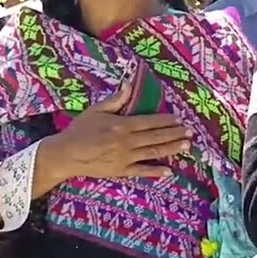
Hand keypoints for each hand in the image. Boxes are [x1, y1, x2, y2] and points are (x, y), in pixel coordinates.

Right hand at [40, 83, 191, 182]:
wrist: (65, 155)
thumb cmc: (79, 130)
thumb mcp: (96, 110)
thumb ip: (116, 100)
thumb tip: (130, 86)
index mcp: (122, 125)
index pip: (150, 122)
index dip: (166, 121)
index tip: (179, 119)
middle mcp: (127, 142)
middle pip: (156, 137)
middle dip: (175, 133)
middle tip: (190, 131)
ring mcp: (125, 158)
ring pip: (153, 152)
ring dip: (172, 149)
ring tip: (187, 146)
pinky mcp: (121, 171)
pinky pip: (142, 172)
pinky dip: (156, 171)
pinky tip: (169, 171)